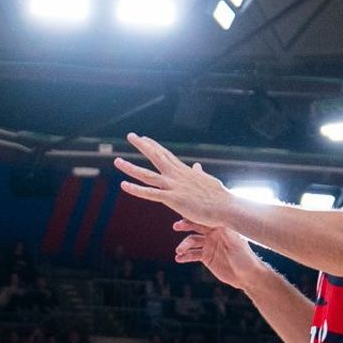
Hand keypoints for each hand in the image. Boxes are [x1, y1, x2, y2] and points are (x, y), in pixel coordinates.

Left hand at [112, 133, 241, 230]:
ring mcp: (173, 186)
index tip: (145, 138)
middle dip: (142, 145)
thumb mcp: (207, 181)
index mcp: (185, 171)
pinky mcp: (173, 199)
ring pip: (147, 175)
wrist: (226, 207)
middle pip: (156, 157)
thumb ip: (199, 173)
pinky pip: (150, 193)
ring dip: (131, 167)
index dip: (154, 146)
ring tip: (117, 161)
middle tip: (130, 135)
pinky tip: (123, 185)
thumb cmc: (220, 197)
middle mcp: (177, 175)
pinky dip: (136, 189)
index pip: (166, 154)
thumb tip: (197, 166)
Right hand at [172, 220, 264, 291]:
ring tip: (179, 252)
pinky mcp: (206, 257)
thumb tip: (215, 219)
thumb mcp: (236, 242)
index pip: (206, 218)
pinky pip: (192, 254)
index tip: (186, 214)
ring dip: (184, 245)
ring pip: (192, 242)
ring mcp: (209, 245)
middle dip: (185, 226)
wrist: (247, 276)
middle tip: (176, 227)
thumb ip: (225, 231)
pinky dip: (185, 256)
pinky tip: (179, 259)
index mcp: (221, 227)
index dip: (195, 216)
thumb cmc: (245, 257)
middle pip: (196, 227)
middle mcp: (213, 234)